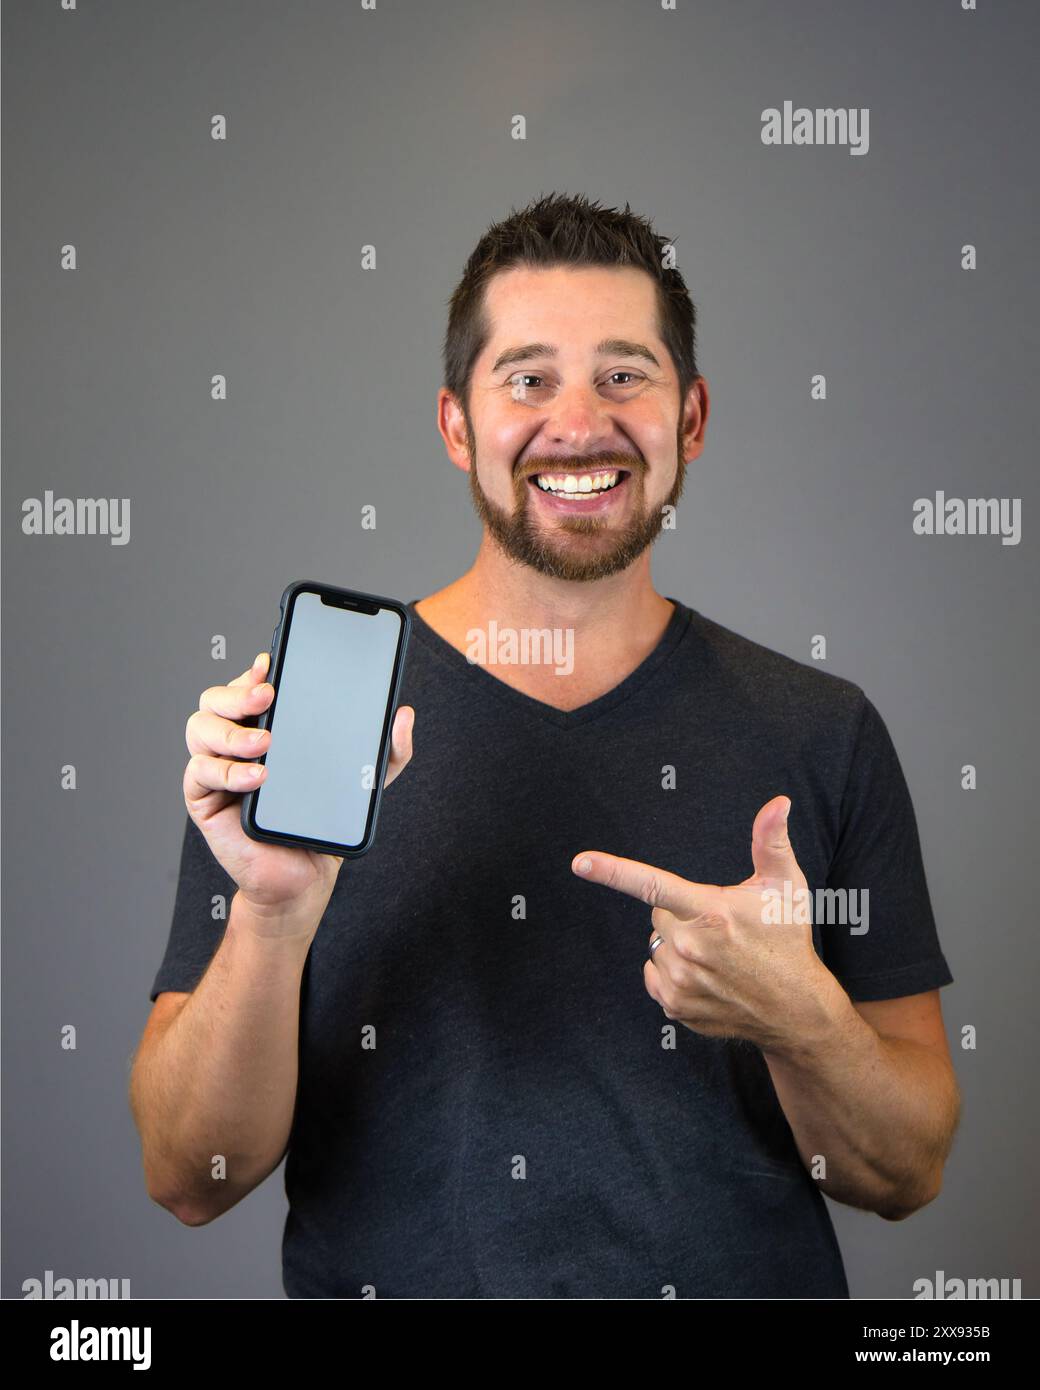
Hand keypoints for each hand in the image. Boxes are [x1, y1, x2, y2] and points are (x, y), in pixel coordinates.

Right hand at [183, 651, 414, 921]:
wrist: (302, 877)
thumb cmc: (321, 822)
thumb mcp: (363, 783)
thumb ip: (388, 752)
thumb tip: (403, 714)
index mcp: (267, 726)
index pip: (250, 685)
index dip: (255, 670)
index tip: (272, 663)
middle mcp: (236, 740)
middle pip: (216, 697)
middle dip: (237, 690)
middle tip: (267, 696)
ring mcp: (217, 767)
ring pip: (199, 727)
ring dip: (231, 729)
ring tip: (265, 743)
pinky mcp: (204, 798)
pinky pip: (199, 771)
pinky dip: (227, 770)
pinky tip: (258, 777)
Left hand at [570, 796, 842, 1052]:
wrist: (794, 1009)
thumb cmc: (788, 939)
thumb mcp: (786, 887)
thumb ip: (771, 841)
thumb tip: (779, 801)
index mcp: (710, 912)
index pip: (653, 885)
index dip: (613, 872)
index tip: (580, 862)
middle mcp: (690, 948)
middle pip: (659, 914)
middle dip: (681, 914)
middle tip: (718, 926)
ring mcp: (680, 980)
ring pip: (657, 945)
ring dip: (678, 945)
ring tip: (716, 955)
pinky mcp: (675, 1005)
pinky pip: (654, 974)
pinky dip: (672, 973)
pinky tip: (705, 976)